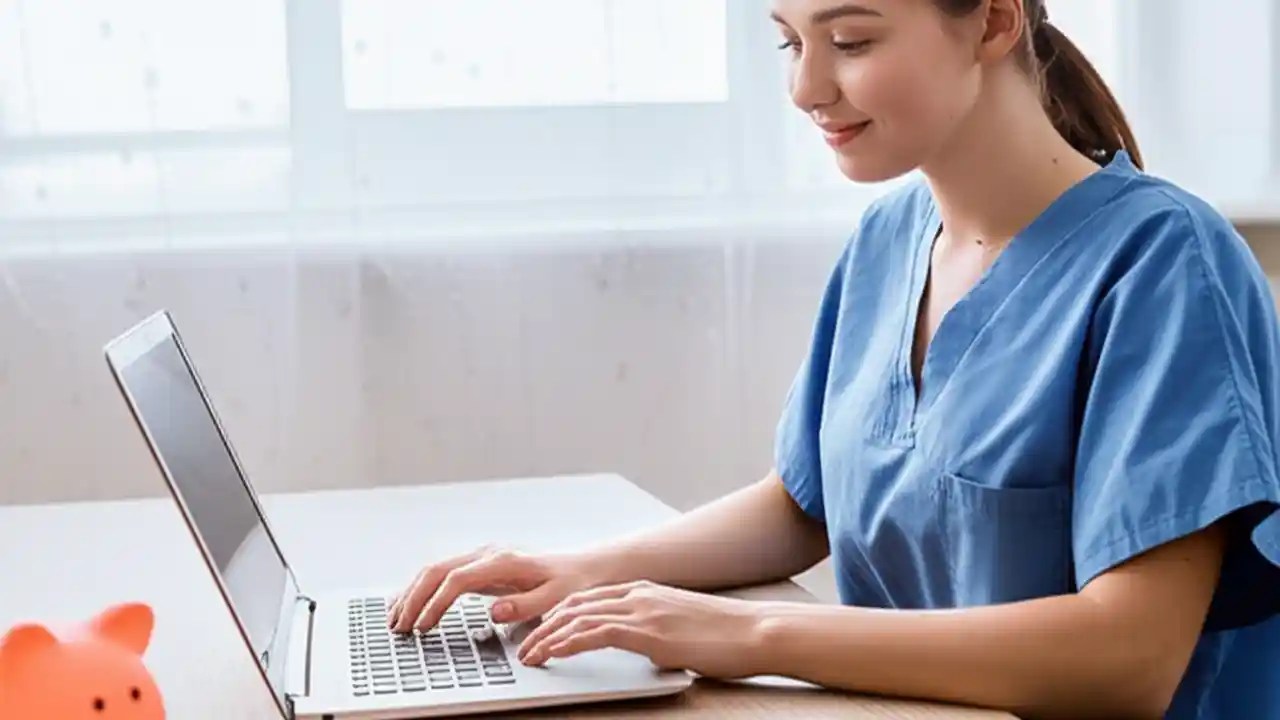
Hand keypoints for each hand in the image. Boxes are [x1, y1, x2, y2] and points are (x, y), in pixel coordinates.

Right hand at [388, 546, 601, 632]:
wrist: (580, 566)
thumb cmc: (569, 582)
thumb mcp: (555, 598)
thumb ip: (524, 606)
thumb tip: (494, 611)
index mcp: (502, 561)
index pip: (457, 580)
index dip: (436, 604)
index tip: (424, 627)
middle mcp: (487, 554)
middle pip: (437, 571)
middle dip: (413, 598)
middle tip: (398, 627)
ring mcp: (481, 556)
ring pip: (435, 569)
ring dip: (412, 592)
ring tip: (395, 618)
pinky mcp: (480, 564)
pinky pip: (444, 573)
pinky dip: (423, 588)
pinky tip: (410, 603)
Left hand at [516, 580, 765, 678]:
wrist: (754, 631)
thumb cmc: (726, 634)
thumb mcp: (681, 626)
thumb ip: (656, 629)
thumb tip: (646, 645)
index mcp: (644, 590)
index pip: (588, 598)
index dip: (558, 614)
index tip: (540, 631)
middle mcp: (638, 594)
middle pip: (575, 605)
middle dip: (544, 626)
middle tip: (525, 646)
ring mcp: (642, 610)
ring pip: (578, 618)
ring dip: (548, 638)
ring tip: (530, 655)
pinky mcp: (648, 631)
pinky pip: (596, 633)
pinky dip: (569, 643)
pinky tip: (555, 653)